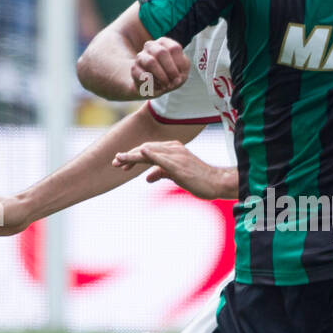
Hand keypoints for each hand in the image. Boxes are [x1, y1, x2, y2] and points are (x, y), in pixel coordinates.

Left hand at [113, 140, 233, 199]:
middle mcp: (173, 149)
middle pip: (146, 149)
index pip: (148, 150)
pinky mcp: (179, 165)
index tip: (121, 163)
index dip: (133, 156)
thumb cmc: (199, 180)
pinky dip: (150, 154)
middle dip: (129, 156)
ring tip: (118, 160)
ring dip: (132, 156)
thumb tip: (147, 177)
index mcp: (173, 149)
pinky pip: (162, 158)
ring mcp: (176, 156)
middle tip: (114, 163)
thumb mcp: (176, 176)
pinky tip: (141, 152)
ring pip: (150, 152)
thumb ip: (161, 173)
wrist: (217, 183)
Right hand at [130, 38, 189, 97]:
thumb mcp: (182, 72)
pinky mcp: (134, 68)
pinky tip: (157, 86)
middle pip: (161, 52)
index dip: (179, 63)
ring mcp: (141, 56)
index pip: (174, 48)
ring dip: (161, 76)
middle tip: (174, 81)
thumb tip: (175, 79)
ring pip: (150, 62)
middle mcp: (151, 46)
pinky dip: (153, 84)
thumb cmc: (170, 75)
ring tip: (165, 84)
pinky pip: (143, 75)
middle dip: (170, 70)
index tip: (180, 74)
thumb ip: (182, 72)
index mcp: (164, 43)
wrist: (153, 86)